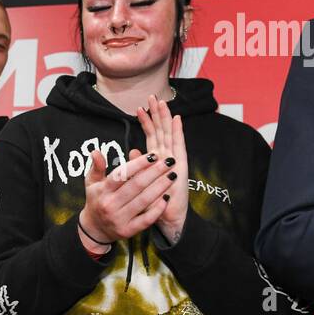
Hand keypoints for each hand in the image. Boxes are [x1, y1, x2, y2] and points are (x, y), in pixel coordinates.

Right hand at [79, 149, 172, 250]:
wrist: (94, 228)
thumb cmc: (97, 200)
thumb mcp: (92, 183)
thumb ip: (96, 167)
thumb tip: (96, 152)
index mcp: (102, 191)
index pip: (121, 174)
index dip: (138, 164)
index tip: (153, 155)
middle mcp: (110, 205)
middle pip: (136, 185)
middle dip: (155, 172)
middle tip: (169, 162)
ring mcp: (119, 219)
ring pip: (143, 201)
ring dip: (160, 187)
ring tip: (172, 175)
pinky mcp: (127, 231)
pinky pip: (146, 219)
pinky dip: (158, 209)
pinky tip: (167, 198)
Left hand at [136, 94, 187, 243]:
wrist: (167, 218)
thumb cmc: (153, 201)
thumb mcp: (139, 182)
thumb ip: (136, 166)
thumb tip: (132, 150)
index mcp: (156, 160)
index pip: (151, 137)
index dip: (146, 122)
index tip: (139, 107)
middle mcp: (166, 157)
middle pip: (161, 131)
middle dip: (157, 114)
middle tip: (152, 96)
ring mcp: (175, 160)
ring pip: (169, 134)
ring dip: (166, 118)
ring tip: (162, 102)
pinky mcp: (181, 165)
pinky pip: (179, 145)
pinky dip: (177, 132)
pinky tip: (176, 119)